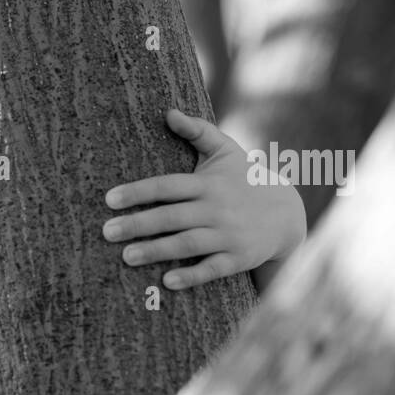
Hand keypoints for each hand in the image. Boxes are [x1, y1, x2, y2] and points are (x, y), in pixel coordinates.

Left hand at [102, 109, 306, 289]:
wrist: (288, 214)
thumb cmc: (245, 179)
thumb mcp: (226, 151)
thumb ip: (198, 131)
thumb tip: (168, 112)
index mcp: (208, 183)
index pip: (167, 186)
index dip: (139, 191)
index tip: (109, 199)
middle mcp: (217, 208)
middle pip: (172, 216)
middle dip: (138, 224)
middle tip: (106, 232)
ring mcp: (228, 234)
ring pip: (188, 243)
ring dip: (157, 251)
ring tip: (126, 256)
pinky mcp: (238, 258)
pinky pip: (213, 268)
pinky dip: (192, 276)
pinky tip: (167, 282)